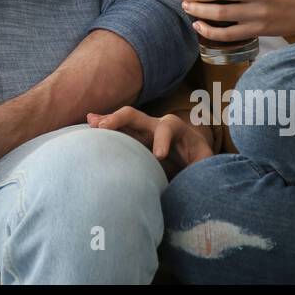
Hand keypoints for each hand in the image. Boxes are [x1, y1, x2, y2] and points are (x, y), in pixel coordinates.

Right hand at [87, 107, 213, 177]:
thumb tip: (200, 178)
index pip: (167, 128)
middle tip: (105, 128)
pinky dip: (102, 126)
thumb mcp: (206, 162)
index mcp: (176, 129)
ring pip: (120, 122)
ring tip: (91, 124)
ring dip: (105, 122)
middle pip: (135, 116)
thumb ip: (203, 167)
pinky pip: (115, 130)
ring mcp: (140, 131)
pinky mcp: (131, 139)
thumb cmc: (197, 160)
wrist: (189, 156)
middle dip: (120, 119)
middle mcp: (154, 125)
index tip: (159, 156)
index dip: (162, 140)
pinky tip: (88, 123)